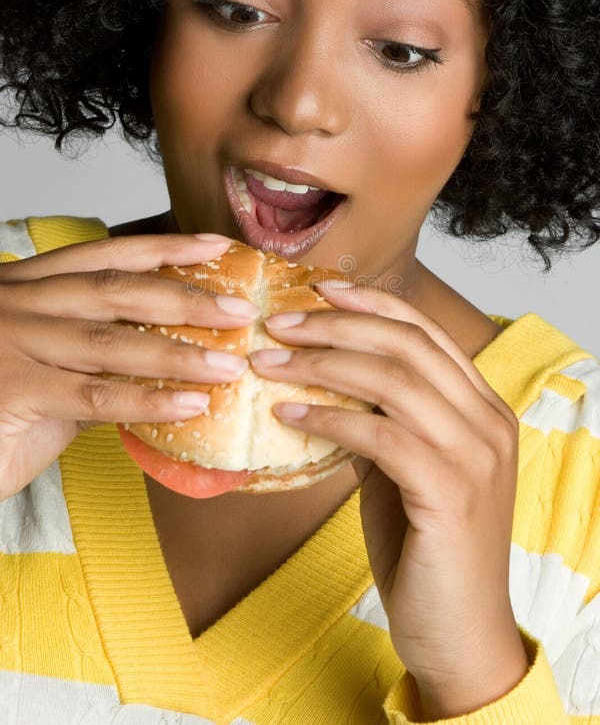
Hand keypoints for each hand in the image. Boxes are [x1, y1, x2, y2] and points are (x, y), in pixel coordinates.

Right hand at [0, 232, 259, 500]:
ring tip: (231, 363)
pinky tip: (191, 404)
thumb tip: (155, 355)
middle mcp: (17, 306)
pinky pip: (95, 397)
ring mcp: (14, 346)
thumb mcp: (40, 365)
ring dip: (178, 352)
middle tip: (240, 309)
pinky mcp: (16, 394)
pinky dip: (148, 400)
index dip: (164, 248)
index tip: (216, 246)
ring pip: (110, 341)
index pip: (104, 257)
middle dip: (184, 297)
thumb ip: (87, 355)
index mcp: (25, 289)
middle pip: (115, 291)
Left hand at [249, 280, 527, 718]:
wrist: (458, 632)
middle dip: (336, 326)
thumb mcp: (403, 469)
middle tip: (279, 323)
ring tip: (268, 363)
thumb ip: (380, 421)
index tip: (319, 289)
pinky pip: (380, 436)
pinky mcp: (452, 493)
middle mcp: (489, 421)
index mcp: (482, 408)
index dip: (371, 304)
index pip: (425, 332)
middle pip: (407, 346)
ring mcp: (477, 456)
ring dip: (321, 365)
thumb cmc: (426, 546)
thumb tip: (323, 382)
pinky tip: (288, 413)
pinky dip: (329, 417)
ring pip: (393, 382)